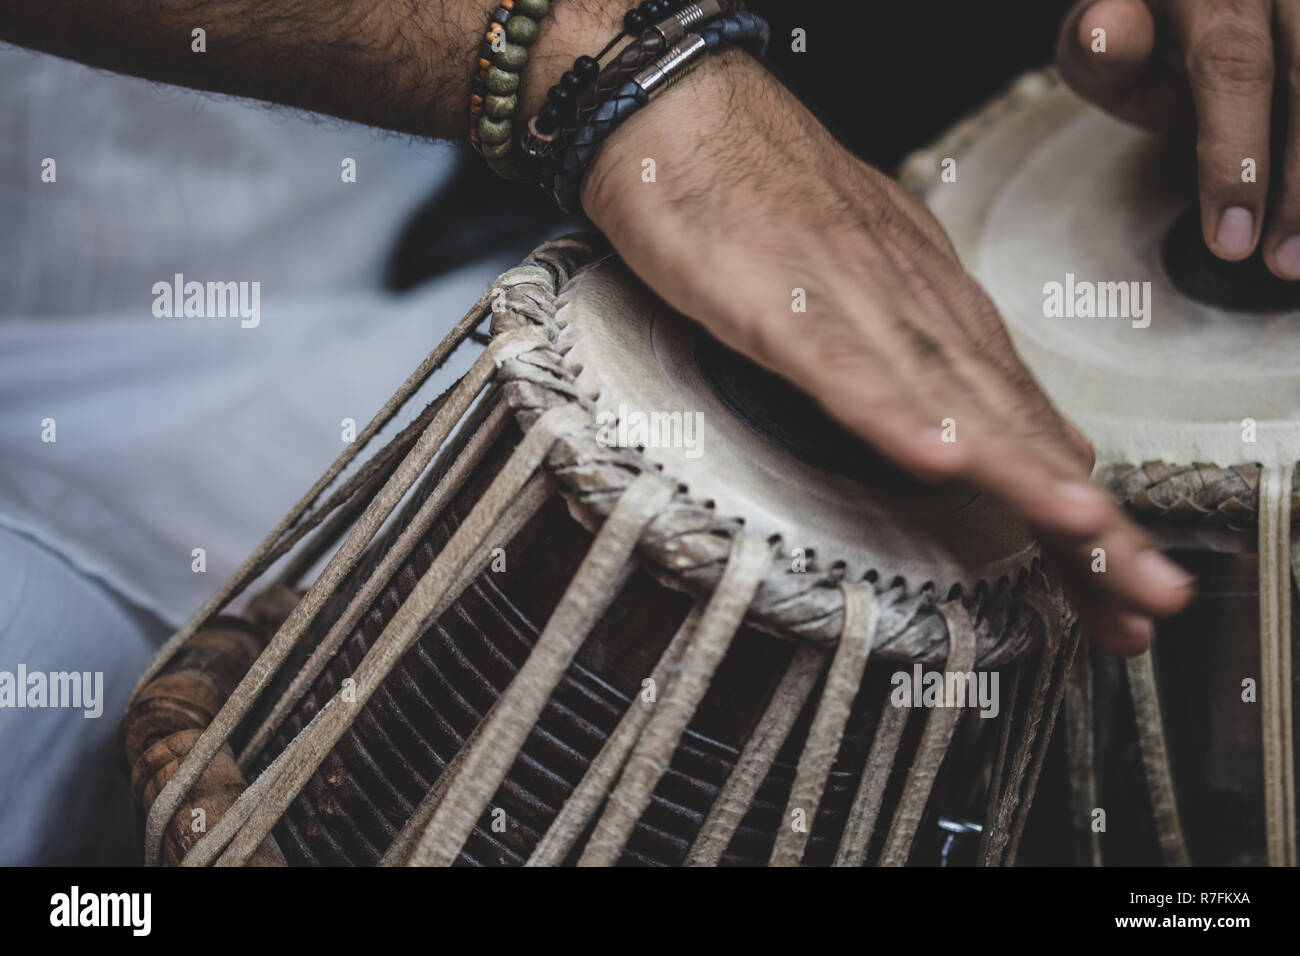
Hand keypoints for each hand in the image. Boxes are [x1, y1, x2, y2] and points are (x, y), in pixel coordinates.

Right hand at [580, 50, 1193, 654]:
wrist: (688, 111)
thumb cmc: (763, 196)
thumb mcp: (867, 283)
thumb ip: (934, 356)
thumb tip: (999, 422)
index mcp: (935, 312)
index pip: (1024, 420)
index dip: (1077, 502)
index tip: (1121, 579)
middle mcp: (914, 306)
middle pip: (1010, 419)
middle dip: (1082, 511)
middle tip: (1144, 589)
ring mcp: (851, 299)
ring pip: (945, 395)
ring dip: (1018, 465)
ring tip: (1083, 529)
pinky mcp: (777, 299)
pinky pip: (840, 364)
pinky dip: (891, 412)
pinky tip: (934, 456)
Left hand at [1056, 0, 1299, 276]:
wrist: (1170, 4)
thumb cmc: (1126, 32)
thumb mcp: (1094, 41)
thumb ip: (1102, 49)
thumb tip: (1108, 30)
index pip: (1230, 69)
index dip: (1237, 158)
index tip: (1230, 239)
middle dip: (1298, 185)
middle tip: (1281, 262)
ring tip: (1298, 257)